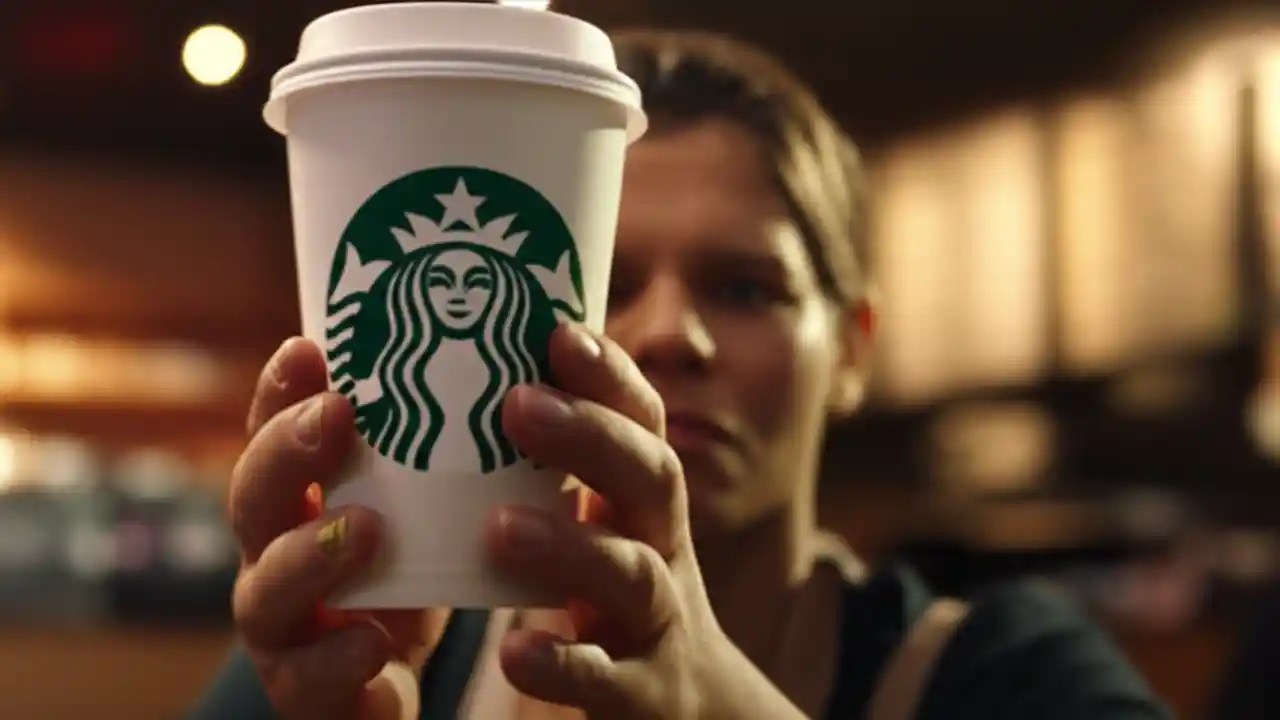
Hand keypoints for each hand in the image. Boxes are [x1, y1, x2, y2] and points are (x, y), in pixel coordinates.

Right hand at [229, 338, 427, 719]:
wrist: (394, 684)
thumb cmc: (410, 572)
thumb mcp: (426, 503)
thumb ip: (450, 441)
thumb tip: (531, 348)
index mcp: (302, 498)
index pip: (276, 432)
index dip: (281, 391)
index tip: (308, 347)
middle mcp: (274, 553)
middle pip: (254, 497)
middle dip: (286, 452)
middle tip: (332, 415)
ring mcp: (283, 626)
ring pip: (266, 590)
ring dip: (310, 554)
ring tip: (363, 526)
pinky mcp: (308, 690)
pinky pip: (307, 680)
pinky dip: (335, 659)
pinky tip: (370, 643)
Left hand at [488, 325, 805, 718]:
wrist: (686, 707)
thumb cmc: (612, 598)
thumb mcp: (601, 524)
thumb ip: (550, 469)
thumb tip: (464, 382)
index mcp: (642, 501)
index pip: (640, 422)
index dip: (609, 376)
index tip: (559, 333)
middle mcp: (661, 547)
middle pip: (651, 479)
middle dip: (594, 437)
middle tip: (518, 403)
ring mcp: (658, 622)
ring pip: (634, 576)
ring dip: (573, 546)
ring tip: (501, 528)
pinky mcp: (643, 692)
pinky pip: (611, 679)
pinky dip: (567, 665)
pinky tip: (516, 651)